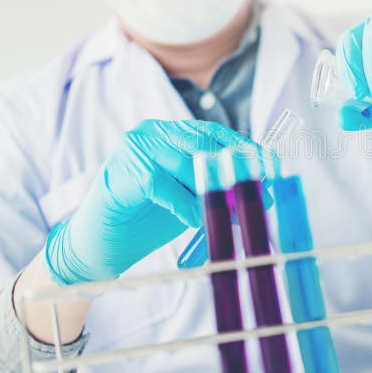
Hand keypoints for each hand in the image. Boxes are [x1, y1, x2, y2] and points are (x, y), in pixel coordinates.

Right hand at [44, 119, 257, 284]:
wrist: (101, 240)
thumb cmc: (148, 216)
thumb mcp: (191, 197)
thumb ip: (218, 188)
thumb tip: (262, 192)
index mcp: (170, 132)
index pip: (215, 133)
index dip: (244, 149)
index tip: (270, 166)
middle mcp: (153, 133)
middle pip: (204, 145)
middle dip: (235, 173)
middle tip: (260, 196)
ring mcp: (136, 149)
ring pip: (187, 164)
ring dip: (214, 192)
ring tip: (232, 213)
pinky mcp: (124, 173)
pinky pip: (163, 186)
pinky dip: (185, 204)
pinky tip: (197, 220)